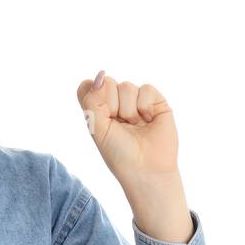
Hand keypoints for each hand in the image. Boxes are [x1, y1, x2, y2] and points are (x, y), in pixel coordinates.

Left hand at [76, 70, 176, 185]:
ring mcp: (136, 100)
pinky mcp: (156, 101)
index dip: (93, 96)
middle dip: (112, 106)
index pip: (88, 85)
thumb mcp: (96, 127)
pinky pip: (146, 88)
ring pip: (126, 86)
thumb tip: (101, 75)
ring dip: (129, 110)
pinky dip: (145, 107)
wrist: (146, 169)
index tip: (101, 116)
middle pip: (107, 83)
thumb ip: (92, 100)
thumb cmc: (119, 153)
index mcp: (97, 108)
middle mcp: (116, 102)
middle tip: (120, 125)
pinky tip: (147, 121)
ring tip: (135, 126)